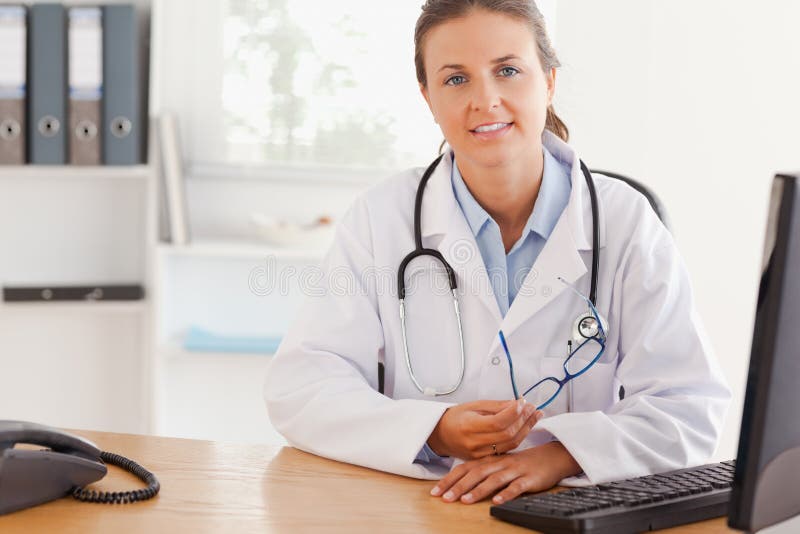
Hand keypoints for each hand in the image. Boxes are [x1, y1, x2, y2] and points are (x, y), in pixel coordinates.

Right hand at [426, 399, 542, 459]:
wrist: (440, 436)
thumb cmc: (455, 417)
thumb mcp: (473, 405)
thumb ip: (496, 406)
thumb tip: (517, 403)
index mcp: (469, 426)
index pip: (498, 422)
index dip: (514, 412)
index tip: (523, 401)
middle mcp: (475, 443)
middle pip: (508, 434)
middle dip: (524, 420)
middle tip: (533, 407)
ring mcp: (480, 454)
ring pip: (511, 444)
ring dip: (526, 429)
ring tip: (535, 415)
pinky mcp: (485, 460)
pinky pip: (506, 449)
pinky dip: (518, 438)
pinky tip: (525, 427)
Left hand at [430, 441, 581, 504]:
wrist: (551, 456)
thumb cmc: (521, 464)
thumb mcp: (499, 465)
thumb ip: (482, 471)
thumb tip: (459, 483)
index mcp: (490, 460)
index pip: (465, 468)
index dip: (449, 479)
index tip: (435, 491)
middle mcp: (499, 464)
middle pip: (475, 474)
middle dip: (458, 486)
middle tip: (445, 498)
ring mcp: (514, 471)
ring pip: (493, 480)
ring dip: (478, 490)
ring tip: (465, 500)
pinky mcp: (528, 479)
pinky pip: (516, 487)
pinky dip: (506, 494)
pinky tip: (497, 502)